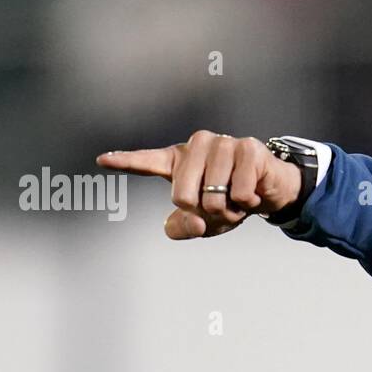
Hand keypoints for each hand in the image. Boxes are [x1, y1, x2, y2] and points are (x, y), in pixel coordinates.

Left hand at [96, 131, 302, 239]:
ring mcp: (222, 143)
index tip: (102, 161)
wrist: (269, 190)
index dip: (124, 162)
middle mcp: (197, 145)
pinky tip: (252, 192)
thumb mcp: (204, 221)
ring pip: (214, 197)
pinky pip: (239, 192)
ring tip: (238, 199)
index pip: (147, 162)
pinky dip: (247, 203)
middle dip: (203, 213)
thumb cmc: (230, 201)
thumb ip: (185, 228)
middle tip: (220, 206)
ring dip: (229, 210)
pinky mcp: (247, 148)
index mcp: (179, 161)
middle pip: (182, 196)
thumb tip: (191, 222)